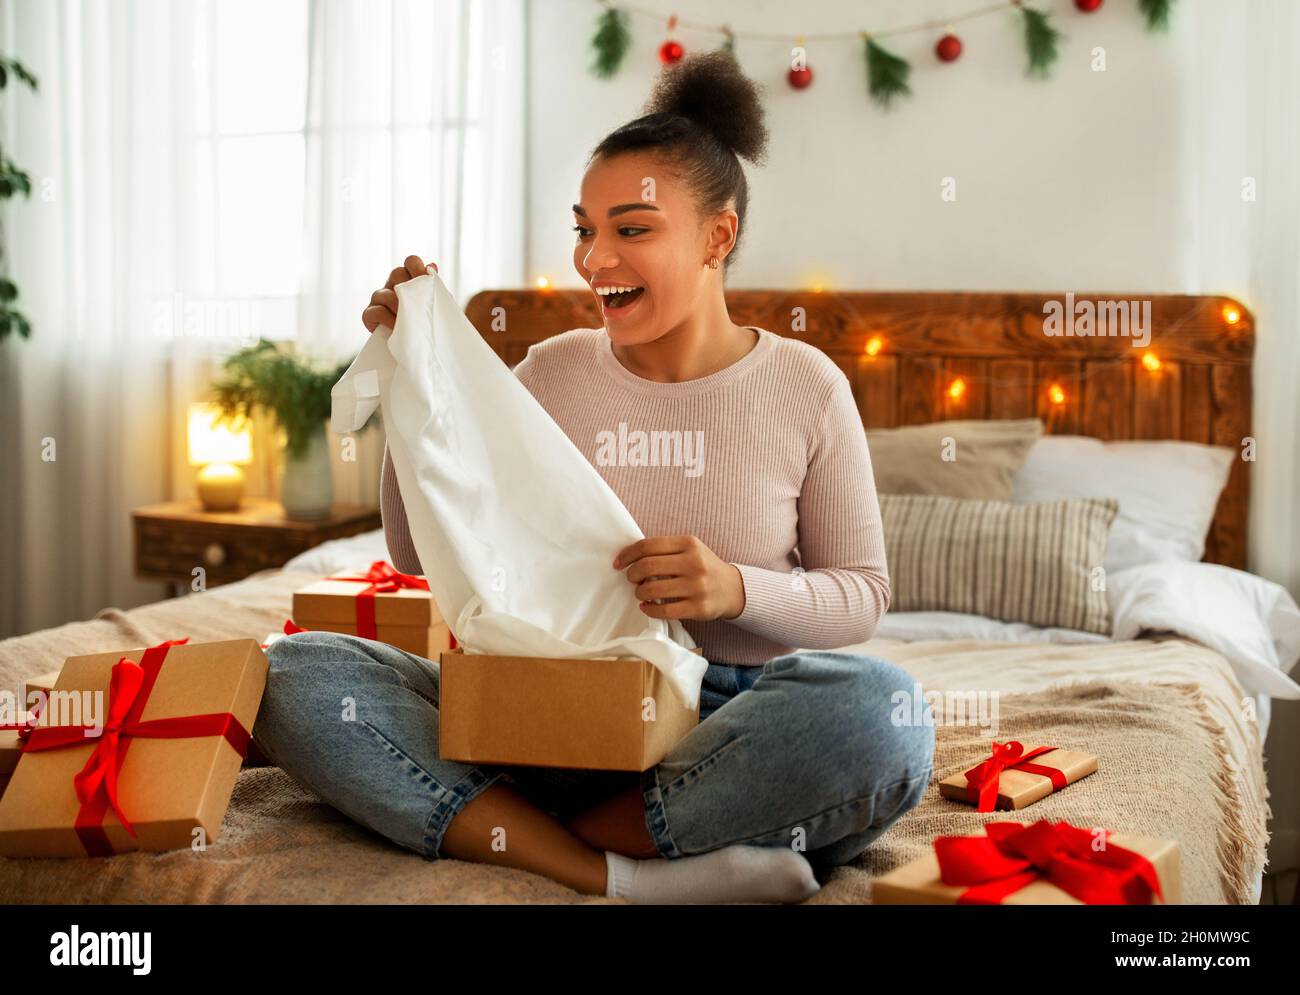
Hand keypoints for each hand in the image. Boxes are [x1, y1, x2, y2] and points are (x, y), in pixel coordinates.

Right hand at [362, 254, 437, 333]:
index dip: (416, 266)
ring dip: (400, 307)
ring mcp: (379, 299)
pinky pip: (376, 311)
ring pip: (386, 293)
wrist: (415, 348)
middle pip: (396, 273)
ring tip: (411, 320)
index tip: (426, 277)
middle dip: (409, 287)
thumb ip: (433, 287)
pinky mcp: (369, 314)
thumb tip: (433, 265)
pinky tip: (398, 327)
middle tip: (419, 302)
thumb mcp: (435, 307)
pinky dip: (388, 319)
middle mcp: (392, 286)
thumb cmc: (426, 326)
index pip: (411, 262)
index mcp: (409, 280)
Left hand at [612, 535, 745, 621]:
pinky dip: (649, 610)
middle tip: (631, 580)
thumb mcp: (690, 550)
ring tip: (641, 593)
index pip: (648, 546)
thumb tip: (629, 558)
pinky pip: (664, 611)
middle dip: (632, 574)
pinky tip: (647, 607)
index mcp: (689, 544)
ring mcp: (697, 586)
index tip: (618, 563)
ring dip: (639, 593)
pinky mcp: (699, 608)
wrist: (732, 589)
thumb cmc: (703, 567)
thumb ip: (664, 550)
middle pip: (648, 566)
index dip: (628, 555)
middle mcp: (694, 563)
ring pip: (653, 590)